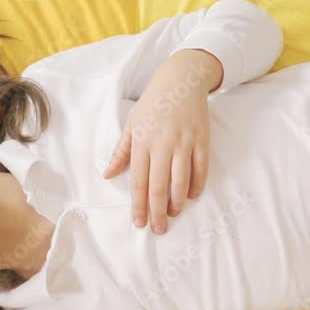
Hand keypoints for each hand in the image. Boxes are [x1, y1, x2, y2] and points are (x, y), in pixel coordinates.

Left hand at [102, 49, 218, 234]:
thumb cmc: (153, 103)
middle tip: (158, 229)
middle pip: (159, 186)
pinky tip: (191, 196)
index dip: (138, 205)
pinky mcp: (202, 139)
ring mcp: (184, 142)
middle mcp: (162, 144)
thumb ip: (120, 152)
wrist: (180, 79)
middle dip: (158, 212)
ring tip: (174, 214)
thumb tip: (107, 175)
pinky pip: (201, 168)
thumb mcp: (131, 124)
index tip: (139, 222)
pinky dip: (197, 185)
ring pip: (180, 180)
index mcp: (142, 143)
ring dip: (177, 202)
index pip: (138, 182)